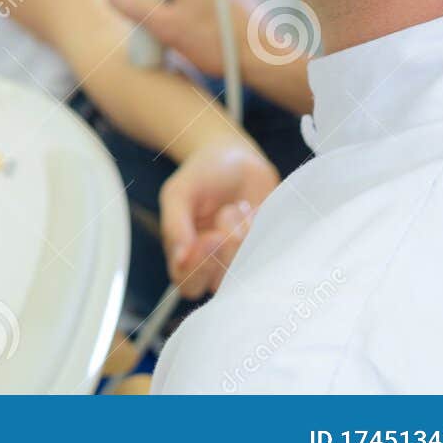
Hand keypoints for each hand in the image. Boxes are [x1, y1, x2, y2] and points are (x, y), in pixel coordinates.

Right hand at [109, 0, 251, 78]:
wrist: (263, 59)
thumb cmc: (220, 43)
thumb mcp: (168, 27)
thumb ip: (135, 7)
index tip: (149, 19)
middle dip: (157, 7)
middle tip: (163, 33)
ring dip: (171, 15)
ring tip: (180, 38)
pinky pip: (194, 1)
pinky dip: (187, 17)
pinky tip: (193, 38)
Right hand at [159, 137, 278, 299]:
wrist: (237, 157)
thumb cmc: (203, 174)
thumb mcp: (179, 192)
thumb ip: (174, 225)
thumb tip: (180, 259)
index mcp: (184, 254)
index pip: (187, 283)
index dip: (200, 266)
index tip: (212, 235)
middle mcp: (211, 263)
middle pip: (216, 285)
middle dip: (225, 255)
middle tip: (228, 221)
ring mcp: (239, 259)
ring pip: (244, 271)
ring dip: (243, 237)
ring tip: (238, 206)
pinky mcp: (264, 250)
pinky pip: (268, 258)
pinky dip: (260, 233)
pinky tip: (253, 212)